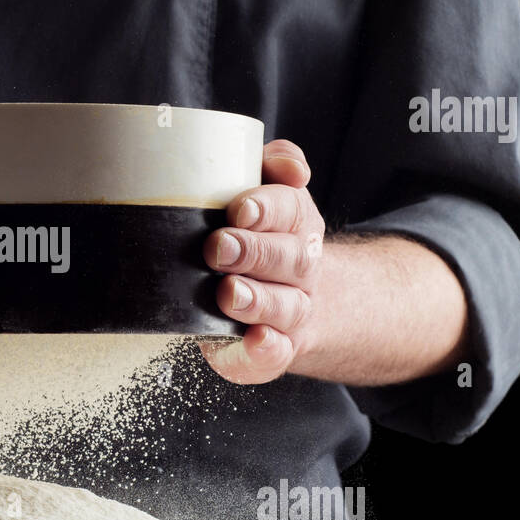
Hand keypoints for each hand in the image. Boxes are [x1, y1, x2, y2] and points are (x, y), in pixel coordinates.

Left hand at [200, 139, 324, 383]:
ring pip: (286, 308)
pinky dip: (267, 350)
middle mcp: (301, 268)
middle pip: (291, 259)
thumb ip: (273, 165)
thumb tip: (290, 165)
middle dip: (255, 252)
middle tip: (218, 247)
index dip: (267, 208)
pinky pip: (278, 354)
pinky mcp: (275, 349)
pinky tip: (256, 340)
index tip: (238, 208)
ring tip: (230, 293)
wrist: (296, 295)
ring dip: (258, 300)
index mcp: (296, 223)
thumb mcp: (268, 190)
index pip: (291, 208)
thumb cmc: (261, 234)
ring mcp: (292, 311)